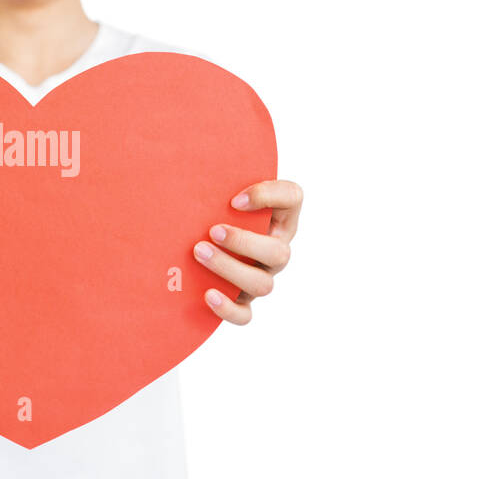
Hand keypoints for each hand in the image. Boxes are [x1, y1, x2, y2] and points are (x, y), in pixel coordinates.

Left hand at [192, 179, 302, 324]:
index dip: (269, 196)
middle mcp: (274, 249)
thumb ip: (214, 174)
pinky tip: (207, 294)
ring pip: (262, 284)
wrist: (186, 244)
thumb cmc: (204, 208)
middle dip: (245, 242)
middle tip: (212, 231)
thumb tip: (189, 163)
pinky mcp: (241, 302)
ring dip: (230, 269)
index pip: (292, 196)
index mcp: (275, 216)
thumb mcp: (212, 187)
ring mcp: (259, 277)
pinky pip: (245, 316)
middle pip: (279, 252)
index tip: (234, 198)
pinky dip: (228, 308)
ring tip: (198, 252)